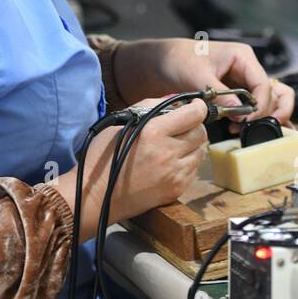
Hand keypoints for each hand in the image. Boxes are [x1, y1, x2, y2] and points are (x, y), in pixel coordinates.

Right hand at [66, 100, 208, 232]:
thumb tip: (172, 101)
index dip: (198, 107)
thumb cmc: (103, 157)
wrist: (96, 196)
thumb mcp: (120, 123)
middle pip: (201, 133)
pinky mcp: (176, 190)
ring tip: (176, 146)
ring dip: (193, 146)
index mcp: (153, 132)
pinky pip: (194, 170)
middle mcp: (168, 152)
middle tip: (183, 126)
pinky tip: (171, 163)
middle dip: (195, 126)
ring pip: (201, 152)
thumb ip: (149, 107)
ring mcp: (174, 174)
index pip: (194, 115)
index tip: (195, 106)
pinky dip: (188, 163)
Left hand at [116, 38, 295, 130]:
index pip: (263, 83)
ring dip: (264, 115)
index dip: (260, 105)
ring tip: (249, 130)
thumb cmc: (179, 60)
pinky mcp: (237, 93)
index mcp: (243, 57)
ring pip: (269, 99)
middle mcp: (248, 68)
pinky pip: (254, 105)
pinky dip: (254, 118)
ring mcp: (244, 81)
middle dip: (265, 112)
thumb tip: (240, 112)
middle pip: (272, 93)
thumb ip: (219, 93)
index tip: (247, 122)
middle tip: (249, 128)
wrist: (163, 62)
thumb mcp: (197, 76)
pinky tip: (244, 130)